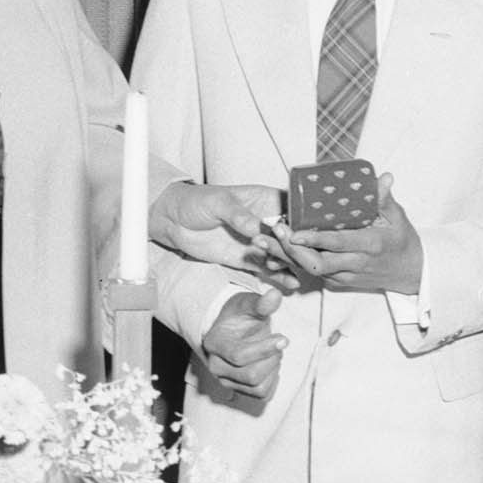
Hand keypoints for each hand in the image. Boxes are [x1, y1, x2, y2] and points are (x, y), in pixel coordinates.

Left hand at [153, 181, 293, 284]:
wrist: (173, 221)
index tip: (310, 232)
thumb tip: (257, 228)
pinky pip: (267, 268)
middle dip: (297, 246)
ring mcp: (258, 242)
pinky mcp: (248, 259)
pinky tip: (290, 282)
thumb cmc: (196, 201)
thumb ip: (238, 215)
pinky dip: (279, 276)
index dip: (303, 221)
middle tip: (298, 255)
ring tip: (293, 269)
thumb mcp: (218, 202)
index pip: (293, 210)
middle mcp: (266, 221)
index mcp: (265, 200)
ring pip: (283, 254)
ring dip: (290, 262)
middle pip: (291, 236)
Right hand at [200, 288, 284, 409]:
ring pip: (258, 388)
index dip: (265, 349)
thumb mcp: (249, 304)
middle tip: (278, 343)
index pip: (239, 356)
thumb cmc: (240, 316)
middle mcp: (216, 366)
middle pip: (251, 375)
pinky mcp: (239, 390)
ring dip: (273, 370)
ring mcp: (226, 381)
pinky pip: (263, 395)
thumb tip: (275, 295)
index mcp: (214, 344)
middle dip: (272, 359)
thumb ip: (261, 303)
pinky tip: (271, 364)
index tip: (283, 338)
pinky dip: (273, 380)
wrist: (233, 329)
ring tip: (273, 353)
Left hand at [266, 178, 425, 294]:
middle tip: (271, 233)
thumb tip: (384, 176)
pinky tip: (275, 252)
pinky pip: (312, 275)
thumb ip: (384, 199)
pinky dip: (293, 264)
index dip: (314, 239)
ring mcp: (345, 276)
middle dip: (291, 250)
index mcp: (370, 245)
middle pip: (316, 263)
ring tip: (264, 242)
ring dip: (286, 257)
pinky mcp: (338, 282)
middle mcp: (355, 264)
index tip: (294, 231)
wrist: (410, 272)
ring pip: (310, 271)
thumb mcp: (397, 218)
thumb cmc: (402, 240)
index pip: (337, 244)